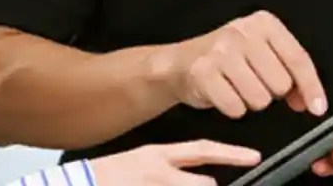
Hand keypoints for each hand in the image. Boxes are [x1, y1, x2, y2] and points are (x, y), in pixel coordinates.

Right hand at [89, 140, 260, 184]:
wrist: (79, 185)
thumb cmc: (108, 176)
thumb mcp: (141, 162)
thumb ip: (169, 164)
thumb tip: (201, 171)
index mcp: (158, 157)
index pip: (202, 150)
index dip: (230, 153)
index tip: (253, 156)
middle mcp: (159, 175)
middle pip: (205, 183)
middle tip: (213, 182)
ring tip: (178, 183)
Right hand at [165, 10, 327, 118]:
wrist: (180, 63)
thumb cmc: (227, 59)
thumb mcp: (261, 53)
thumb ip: (289, 72)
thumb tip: (310, 102)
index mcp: (263, 23)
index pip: (298, 58)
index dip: (311, 87)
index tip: (318, 108)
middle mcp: (243, 32)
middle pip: (280, 84)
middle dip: (271, 93)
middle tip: (253, 82)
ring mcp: (221, 51)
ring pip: (260, 99)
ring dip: (251, 102)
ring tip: (236, 86)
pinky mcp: (204, 72)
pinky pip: (236, 108)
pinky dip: (232, 108)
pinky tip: (223, 93)